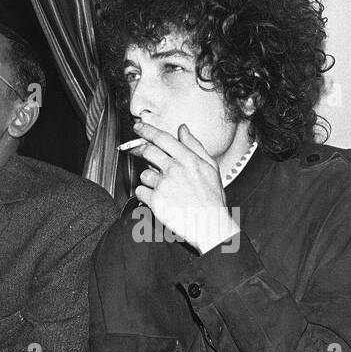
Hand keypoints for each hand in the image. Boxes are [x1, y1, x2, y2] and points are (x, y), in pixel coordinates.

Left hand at [132, 122, 238, 253]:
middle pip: (147, 151)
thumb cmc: (212, 198)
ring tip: (164, 189)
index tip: (138, 126)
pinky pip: (140, 191)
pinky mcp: (155, 201)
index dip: (146, 130)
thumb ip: (194, 145)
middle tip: (138, 153)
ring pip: (144, 174)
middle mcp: (175, 169)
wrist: (211, 225)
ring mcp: (164, 185)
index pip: (162, 138)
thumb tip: (183, 129)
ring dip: (149, 179)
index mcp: (188, 159)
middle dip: (140, 151)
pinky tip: (158, 199)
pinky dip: (145, 195)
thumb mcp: (210, 167)